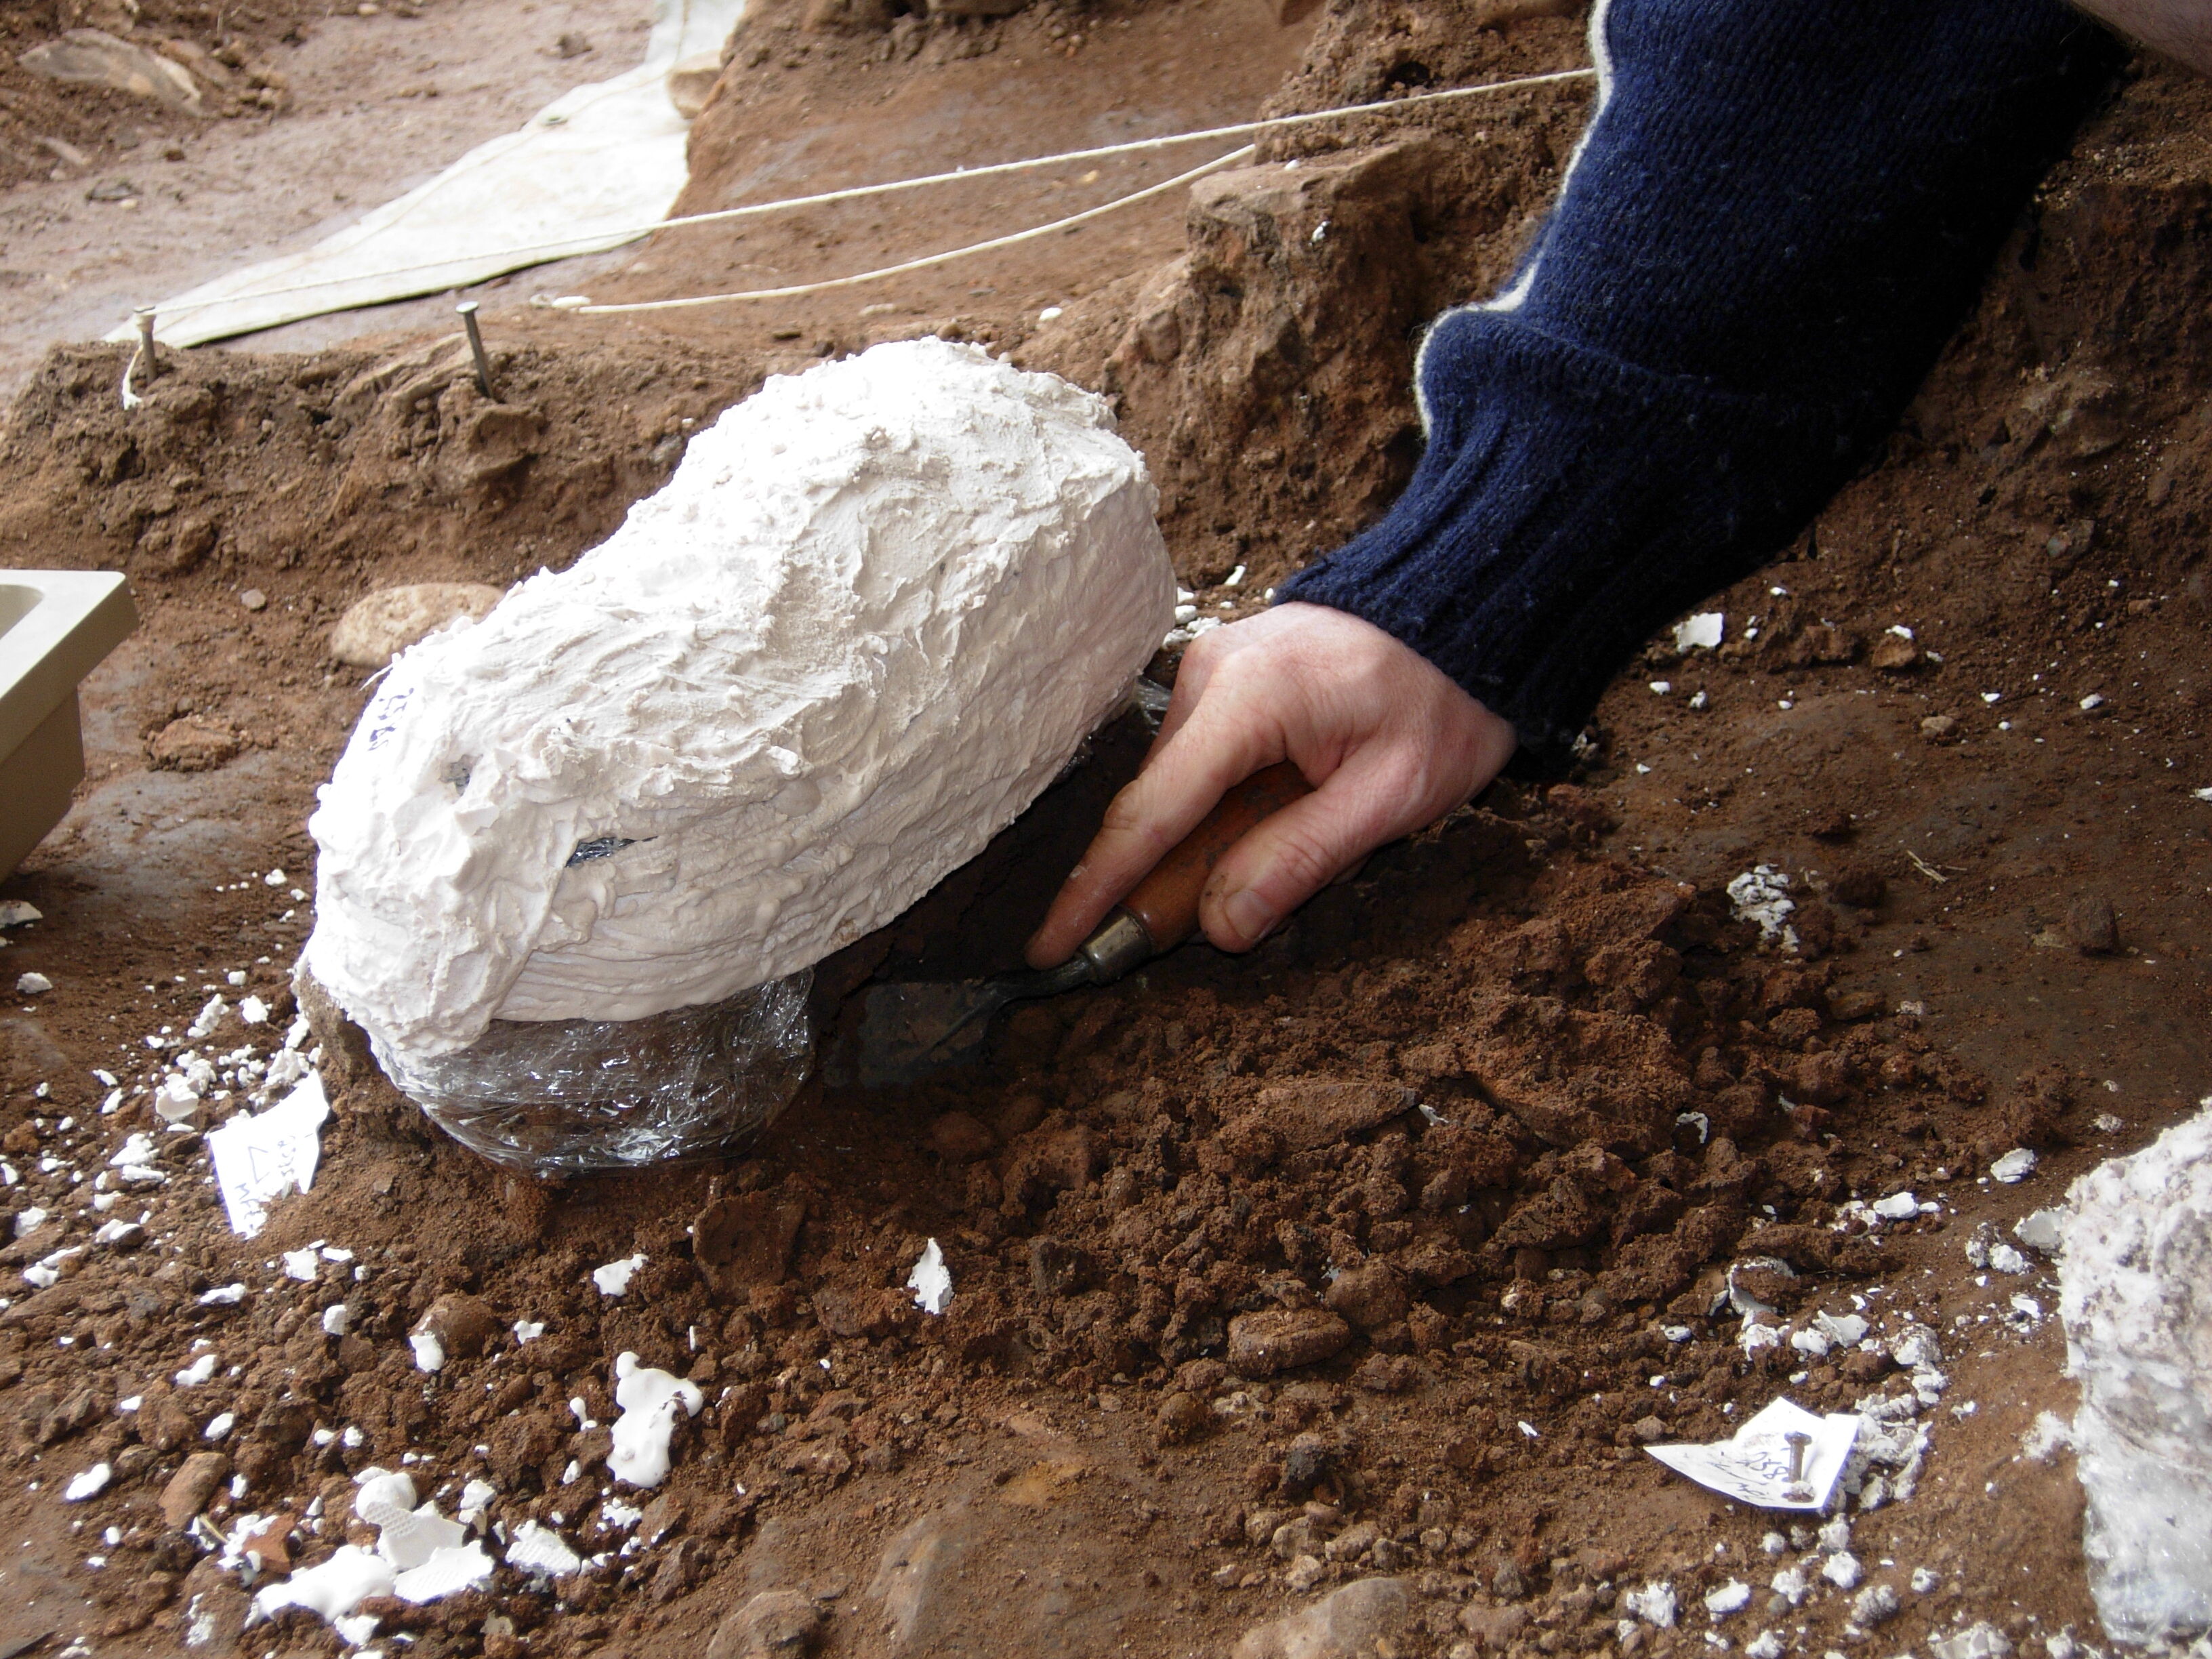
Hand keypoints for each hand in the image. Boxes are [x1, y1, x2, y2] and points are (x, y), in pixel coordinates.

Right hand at [1024, 602, 1519, 964]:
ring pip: (1180, 792)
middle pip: (1158, 808)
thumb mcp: (1392, 797)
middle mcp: (1208, 675)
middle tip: (1202, 935)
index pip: (1150, 814)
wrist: (1464, 613)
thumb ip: (1301, 860)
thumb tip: (1218, 928)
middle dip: (1168, 881)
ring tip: (1296, 843)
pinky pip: (1202, 766)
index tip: (1051, 949)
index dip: (1096, 891)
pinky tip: (1287, 813)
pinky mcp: (1223, 679)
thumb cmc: (1443, 701)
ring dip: (1213, 844)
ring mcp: (1210, 671)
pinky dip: (1226, 809)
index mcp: (1247, 700)